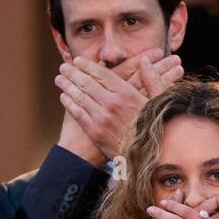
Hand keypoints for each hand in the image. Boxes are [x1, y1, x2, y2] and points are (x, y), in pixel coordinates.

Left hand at [56, 51, 182, 158]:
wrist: (150, 158)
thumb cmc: (156, 127)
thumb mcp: (159, 101)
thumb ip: (152, 78)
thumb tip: (144, 60)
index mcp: (127, 93)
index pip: (102, 74)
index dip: (87, 66)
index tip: (77, 60)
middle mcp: (112, 104)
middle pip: (87, 83)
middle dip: (73, 73)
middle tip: (63, 67)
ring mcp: (102, 119)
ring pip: (80, 97)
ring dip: (67, 86)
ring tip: (59, 79)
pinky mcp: (95, 133)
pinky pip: (78, 114)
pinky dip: (69, 104)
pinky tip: (64, 97)